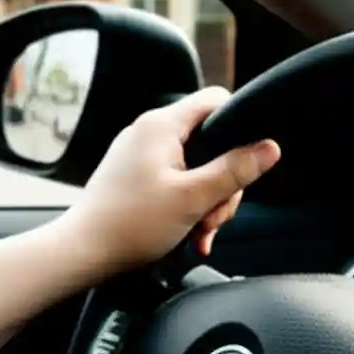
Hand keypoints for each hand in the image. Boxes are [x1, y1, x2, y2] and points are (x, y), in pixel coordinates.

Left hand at [63, 87, 280, 271]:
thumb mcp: (194, 198)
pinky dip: (188, 207)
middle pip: (211, 143)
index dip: (240, 125)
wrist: (82, 253)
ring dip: (207, 203)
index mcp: (162, 125)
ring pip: (197, 168)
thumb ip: (236, 171)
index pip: (216, 100)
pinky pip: (176, 183)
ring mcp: (141, 155)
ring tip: (199, 234)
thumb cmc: (131, 224)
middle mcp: (150, 132)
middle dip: (222, 184)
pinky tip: (190, 235)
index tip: (245, 163)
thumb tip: (271, 147)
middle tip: (215, 217)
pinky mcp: (136, 177)